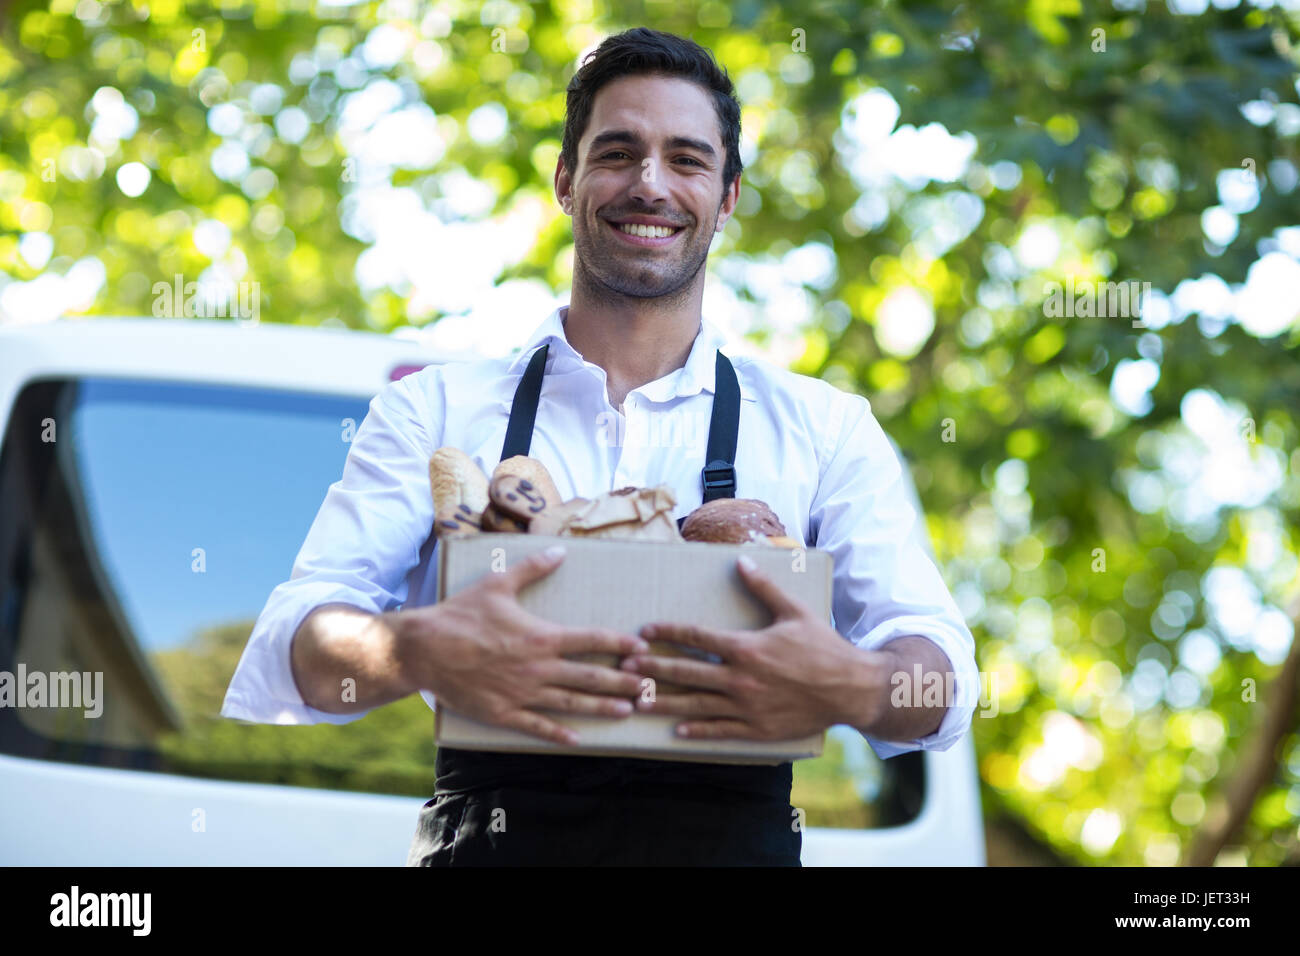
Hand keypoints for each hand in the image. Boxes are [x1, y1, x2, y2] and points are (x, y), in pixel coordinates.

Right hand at [394, 546, 650, 745]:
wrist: (424, 648)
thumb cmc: (461, 614)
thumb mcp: (498, 584)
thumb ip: (534, 568)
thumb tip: (561, 549)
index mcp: (541, 637)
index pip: (591, 640)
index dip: (619, 643)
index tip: (641, 648)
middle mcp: (538, 668)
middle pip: (591, 676)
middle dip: (623, 681)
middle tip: (650, 686)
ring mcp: (522, 694)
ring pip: (571, 703)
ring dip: (602, 708)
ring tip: (627, 712)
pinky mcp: (503, 713)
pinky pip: (537, 726)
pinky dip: (559, 733)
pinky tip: (578, 739)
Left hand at [621, 555, 885, 740]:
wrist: (851, 689)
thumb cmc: (824, 647)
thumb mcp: (794, 611)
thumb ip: (765, 588)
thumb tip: (742, 562)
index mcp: (746, 647)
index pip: (697, 637)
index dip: (667, 633)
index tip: (644, 632)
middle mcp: (741, 678)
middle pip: (686, 672)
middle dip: (653, 669)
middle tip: (624, 668)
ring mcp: (747, 706)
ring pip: (696, 704)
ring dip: (665, 701)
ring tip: (638, 700)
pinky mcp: (757, 728)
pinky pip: (720, 730)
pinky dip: (696, 731)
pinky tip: (675, 730)